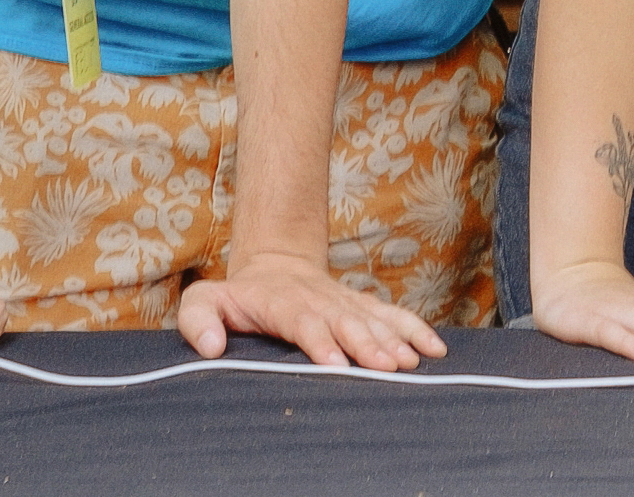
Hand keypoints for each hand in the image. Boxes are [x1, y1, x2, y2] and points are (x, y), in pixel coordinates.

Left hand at [177, 254, 444, 371]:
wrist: (276, 265)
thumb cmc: (237, 296)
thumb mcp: (204, 301)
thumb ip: (199, 321)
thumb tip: (213, 347)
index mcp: (283, 303)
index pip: (303, 322)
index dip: (320, 342)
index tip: (335, 364)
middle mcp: (320, 301)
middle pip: (347, 323)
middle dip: (368, 345)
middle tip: (386, 368)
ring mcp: (345, 302)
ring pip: (374, 320)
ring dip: (394, 341)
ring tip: (412, 363)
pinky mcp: (363, 306)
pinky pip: (393, 316)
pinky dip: (415, 330)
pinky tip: (434, 348)